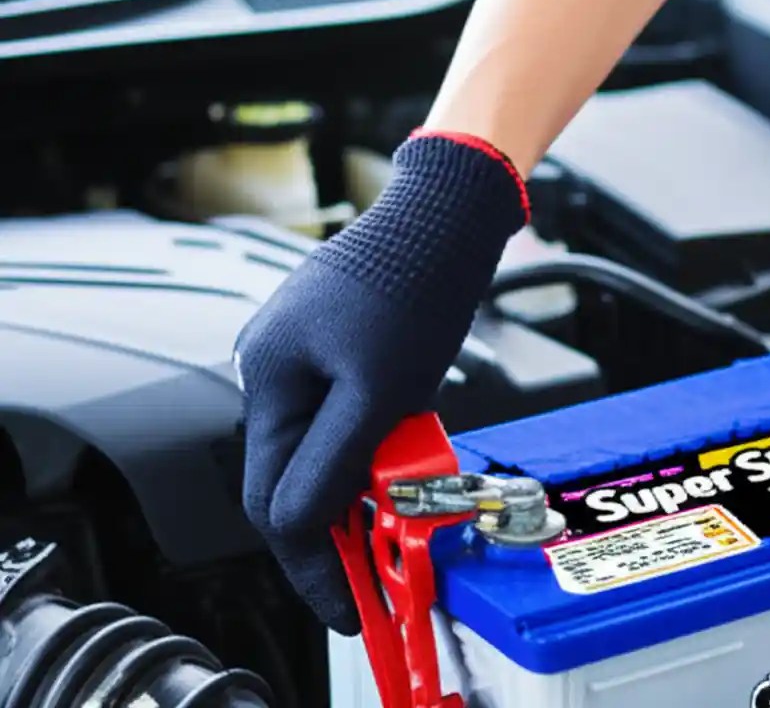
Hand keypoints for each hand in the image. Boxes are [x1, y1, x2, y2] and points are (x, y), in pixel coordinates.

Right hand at [233, 132, 527, 634]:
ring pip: (322, 451)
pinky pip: (343, 419)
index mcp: (269, 379)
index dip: (309, 563)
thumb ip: (335, 462)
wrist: (446, 216)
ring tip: (397, 524)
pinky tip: (402, 466)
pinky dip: (371, 453)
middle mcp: (274, 369)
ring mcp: (305, 357)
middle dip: (335, 531)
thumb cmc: (415, 284)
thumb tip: (299, 529)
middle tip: (376, 576)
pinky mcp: (339, 349)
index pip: (272, 500)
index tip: (346, 605)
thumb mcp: (378, 390)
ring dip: (358, 492)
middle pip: (293, 478)